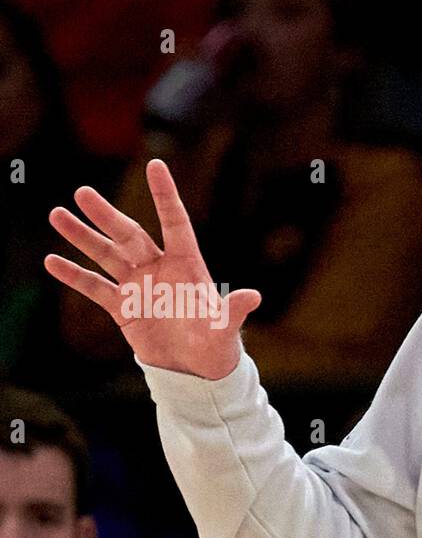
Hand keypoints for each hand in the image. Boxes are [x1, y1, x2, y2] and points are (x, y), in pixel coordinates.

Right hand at [45, 159, 260, 380]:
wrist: (196, 371)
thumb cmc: (216, 346)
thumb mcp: (225, 328)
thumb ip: (232, 310)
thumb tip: (253, 296)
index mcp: (187, 265)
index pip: (175, 223)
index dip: (166, 196)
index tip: (156, 165)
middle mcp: (159, 268)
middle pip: (130, 236)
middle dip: (106, 216)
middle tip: (82, 193)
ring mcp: (138, 285)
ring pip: (106, 255)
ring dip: (83, 237)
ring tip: (57, 215)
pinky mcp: (122, 307)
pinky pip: (95, 287)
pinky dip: (75, 276)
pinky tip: (52, 261)